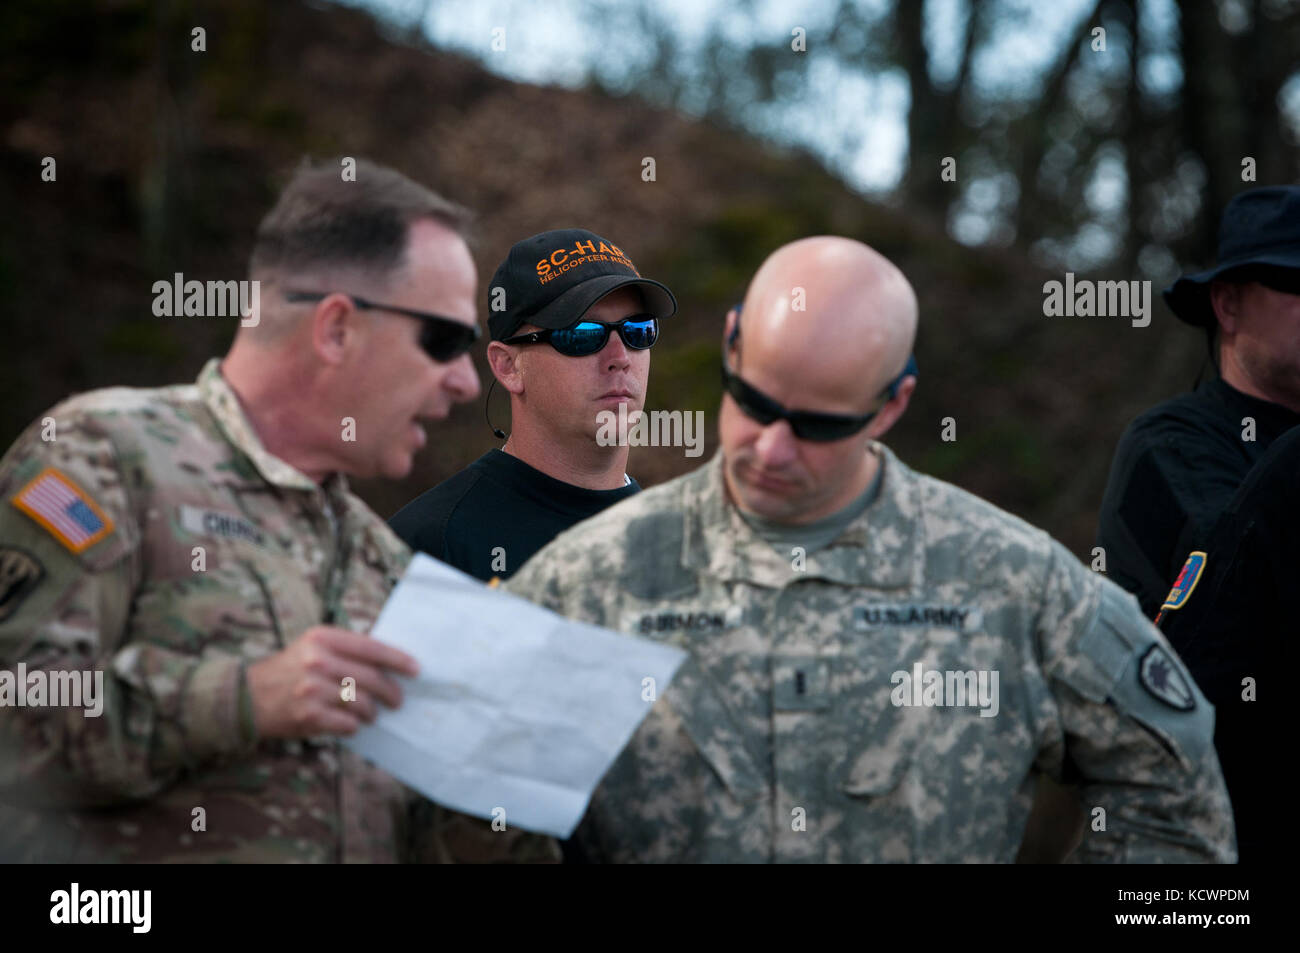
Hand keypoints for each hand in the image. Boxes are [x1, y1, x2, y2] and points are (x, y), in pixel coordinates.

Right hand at [246, 625, 418, 738]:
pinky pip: (347, 724)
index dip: (398, 660)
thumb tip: (391, 662)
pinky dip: (354, 726)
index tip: (415, 669)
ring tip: (372, 714)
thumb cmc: (290, 670)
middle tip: (398, 700)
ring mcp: (312, 689)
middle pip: (372, 678)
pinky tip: (352, 724)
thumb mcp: (314, 647)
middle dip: (391, 692)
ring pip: (362, 703)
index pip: (371, 647)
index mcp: (323, 638)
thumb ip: (346, 650)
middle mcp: (318, 661)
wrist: (248, 697)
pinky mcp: (308, 716)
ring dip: (373, 712)